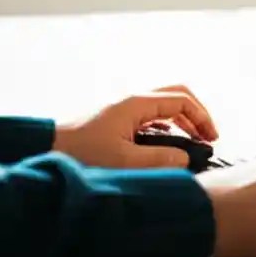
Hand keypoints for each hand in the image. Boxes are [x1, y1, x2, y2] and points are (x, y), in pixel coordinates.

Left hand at [53, 85, 218, 168]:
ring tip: (194, 143)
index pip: (182, 100)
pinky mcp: (117, 119)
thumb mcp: (124, 161)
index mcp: (136, 103)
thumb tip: (186, 159)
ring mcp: (124, 108)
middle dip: (197, 114)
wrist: (44, 149)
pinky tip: (169, 145)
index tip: (211, 140)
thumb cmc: (81, 154)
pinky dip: (169, 126)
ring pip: (164, 105)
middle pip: (176, 95)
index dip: (202, 118)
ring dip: (184, 121)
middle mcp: (132, 99)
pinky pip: (152, 115)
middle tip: (208, 137)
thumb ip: (161, 159)